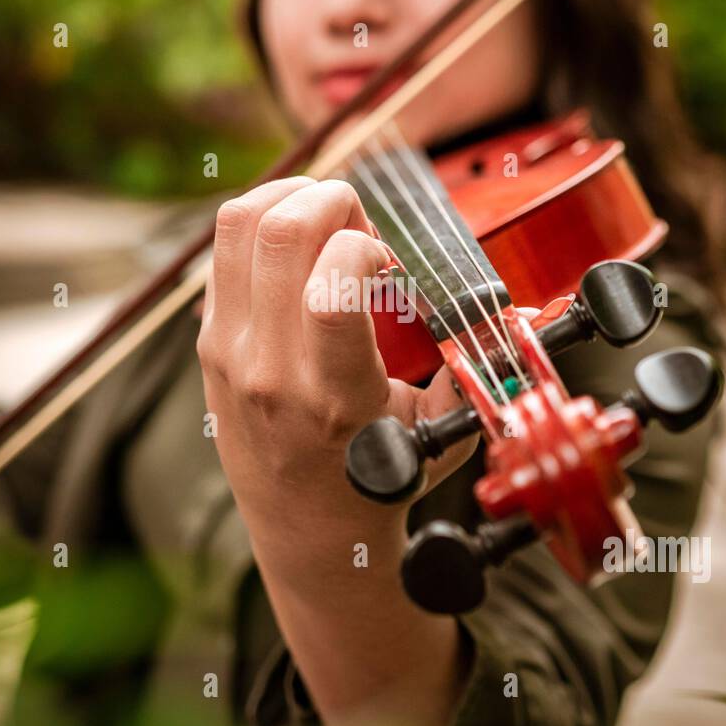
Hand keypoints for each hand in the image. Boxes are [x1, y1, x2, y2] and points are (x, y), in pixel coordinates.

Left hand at [196, 175, 479, 581]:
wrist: (306, 527)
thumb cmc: (376, 478)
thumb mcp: (437, 433)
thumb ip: (471, 370)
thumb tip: (517, 315)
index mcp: (334, 397)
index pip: (330, 291)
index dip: (364, 246)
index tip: (386, 259)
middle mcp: (270, 371)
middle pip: (279, 234)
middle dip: (331, 201)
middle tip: (358, 223)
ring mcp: (229, 353)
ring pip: (240, 226)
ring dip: (290, 199)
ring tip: (326, 220)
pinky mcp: (207, 340)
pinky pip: (222, 249)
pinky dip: (261, 223)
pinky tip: (297, 242)